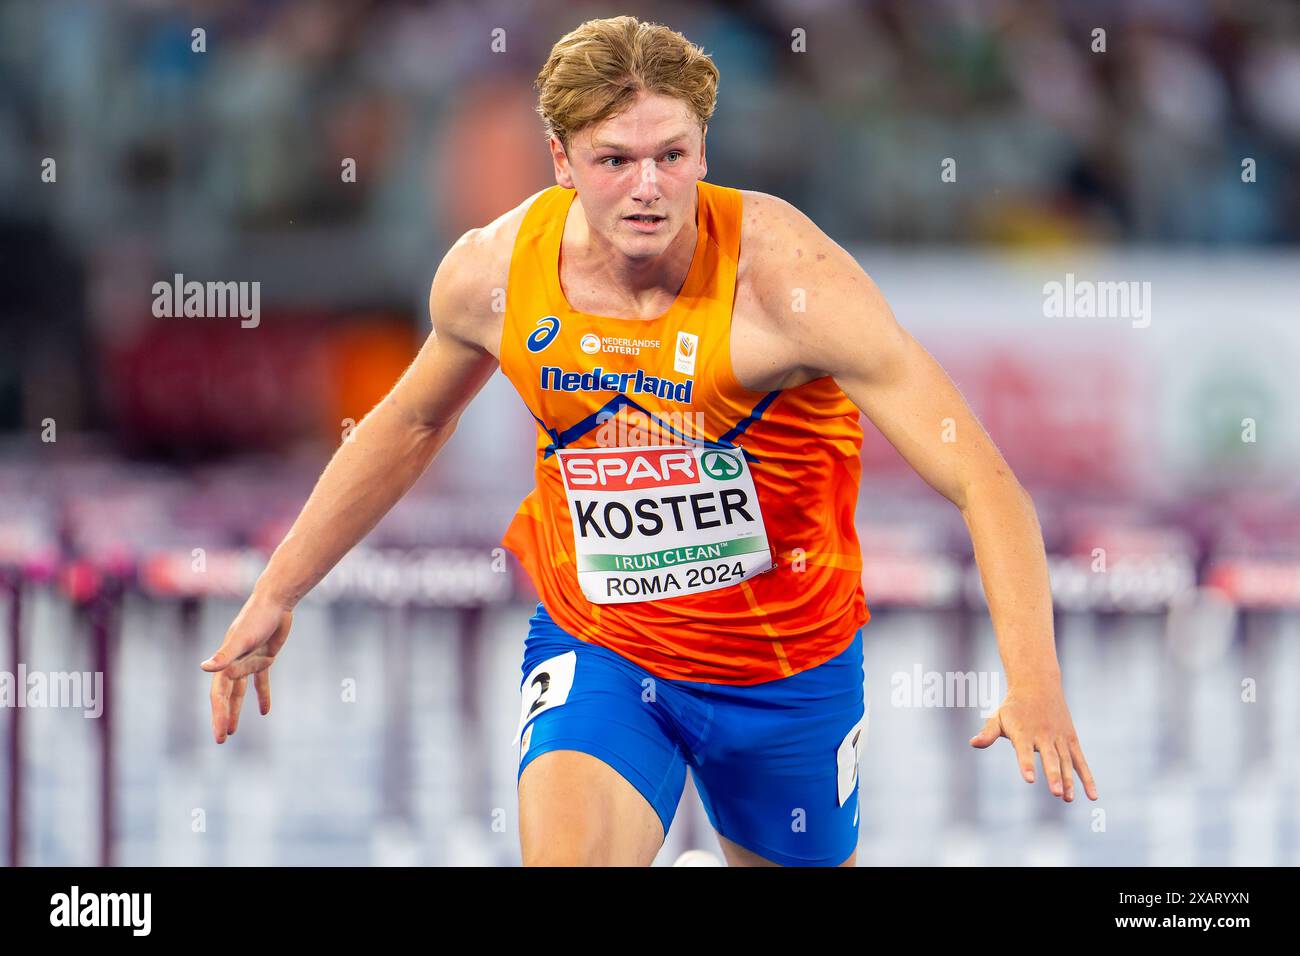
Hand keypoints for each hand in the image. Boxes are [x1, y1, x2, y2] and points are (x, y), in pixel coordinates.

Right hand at [201, 593, 292, 743]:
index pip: (219, 695)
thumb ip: (224, 655)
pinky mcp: (264, 656)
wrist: (276, 600)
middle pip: (227, 696)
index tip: (219, 735)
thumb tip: (203, 668)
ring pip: (240, 690)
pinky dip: (262, 695)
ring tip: (233, 730)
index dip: (219, 715)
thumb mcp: (241, 638)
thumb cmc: (257, 617)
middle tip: (221, 739)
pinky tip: (264, 711)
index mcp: (226, 662)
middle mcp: (234, 663)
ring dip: (237, 709)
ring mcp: (249, 660)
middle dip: (223, 717)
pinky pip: (261, 680)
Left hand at [969, 683, 1097, 801]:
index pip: (1024, 750)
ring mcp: (1059, 738)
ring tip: (1067, 798)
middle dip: (1053, 775)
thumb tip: (973, 743)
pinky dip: (1087, 777)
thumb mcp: (998, 716)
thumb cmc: (1013, 707)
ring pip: (1066, 761)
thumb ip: (988, 732)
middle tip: (1055, 793)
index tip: (1029, 779)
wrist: (1038, 685)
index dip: (1026, 764)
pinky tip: (1092, 795)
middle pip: (1050, 757)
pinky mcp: (1071, 740)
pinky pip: (1081, 761)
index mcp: (1023, 731)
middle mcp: (1043, 735)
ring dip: (1068, 780)